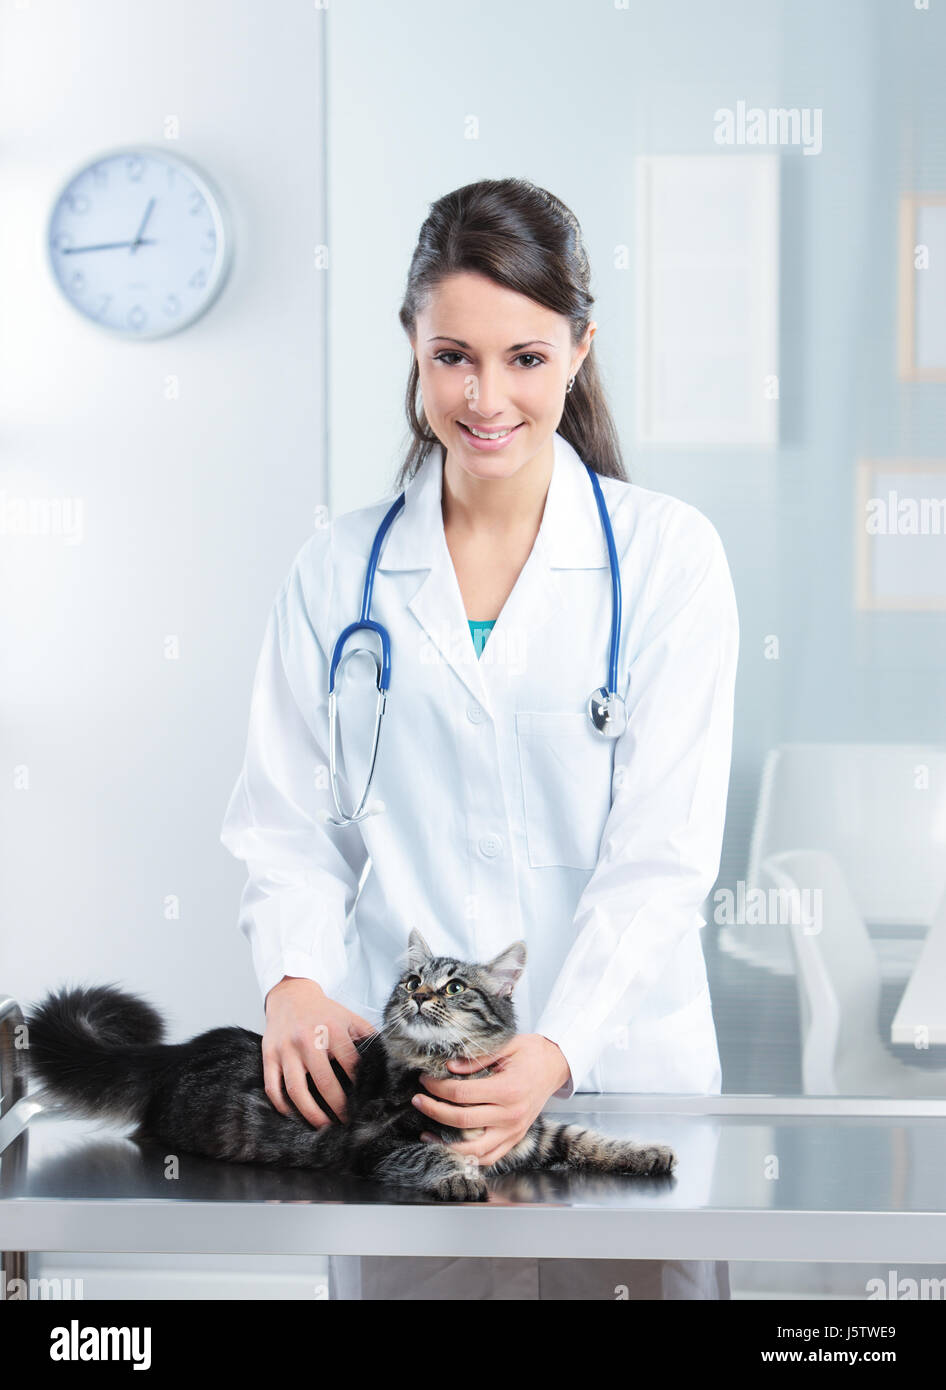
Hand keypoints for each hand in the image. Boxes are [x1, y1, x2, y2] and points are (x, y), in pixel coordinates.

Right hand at [261, 975, 374, 1127]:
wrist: (291, 995)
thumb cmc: (323, 1012)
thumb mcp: (349, 1018)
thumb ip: (368, 1038)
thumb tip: (389, 1062)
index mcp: (332, 1029)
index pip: (351, 1065)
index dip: (361, 1087)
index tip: (367, 1104)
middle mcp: (308, 1039)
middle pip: (325, 1082)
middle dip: (339, 1107)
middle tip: (348, 1123)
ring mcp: (286, 1049)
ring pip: (296, 1089)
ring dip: (311, 1113)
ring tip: (323, 1126)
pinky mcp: (269, 1055)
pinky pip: (273, 1087)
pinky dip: (283, 1105)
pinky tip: (294, 1115)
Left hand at [411, 1033, 570, 1167]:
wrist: (556, 1066)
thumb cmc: (531, 1053)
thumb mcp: (507, 1045)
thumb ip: (477, 1057)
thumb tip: (448, 1068)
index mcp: (508, 1089)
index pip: (462, 1094)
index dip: (438, 1088)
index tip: (425, 1080)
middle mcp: (511, 1115)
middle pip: (462, 1121)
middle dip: (434, 1111)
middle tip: (417, 1100)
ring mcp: (513, 1131)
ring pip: (473, 1150)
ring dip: (445, 1144)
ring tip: (425, 1134)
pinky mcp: (514, 1139)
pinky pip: (489, 1158)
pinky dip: (467, 1158)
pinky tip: (450, 1148)